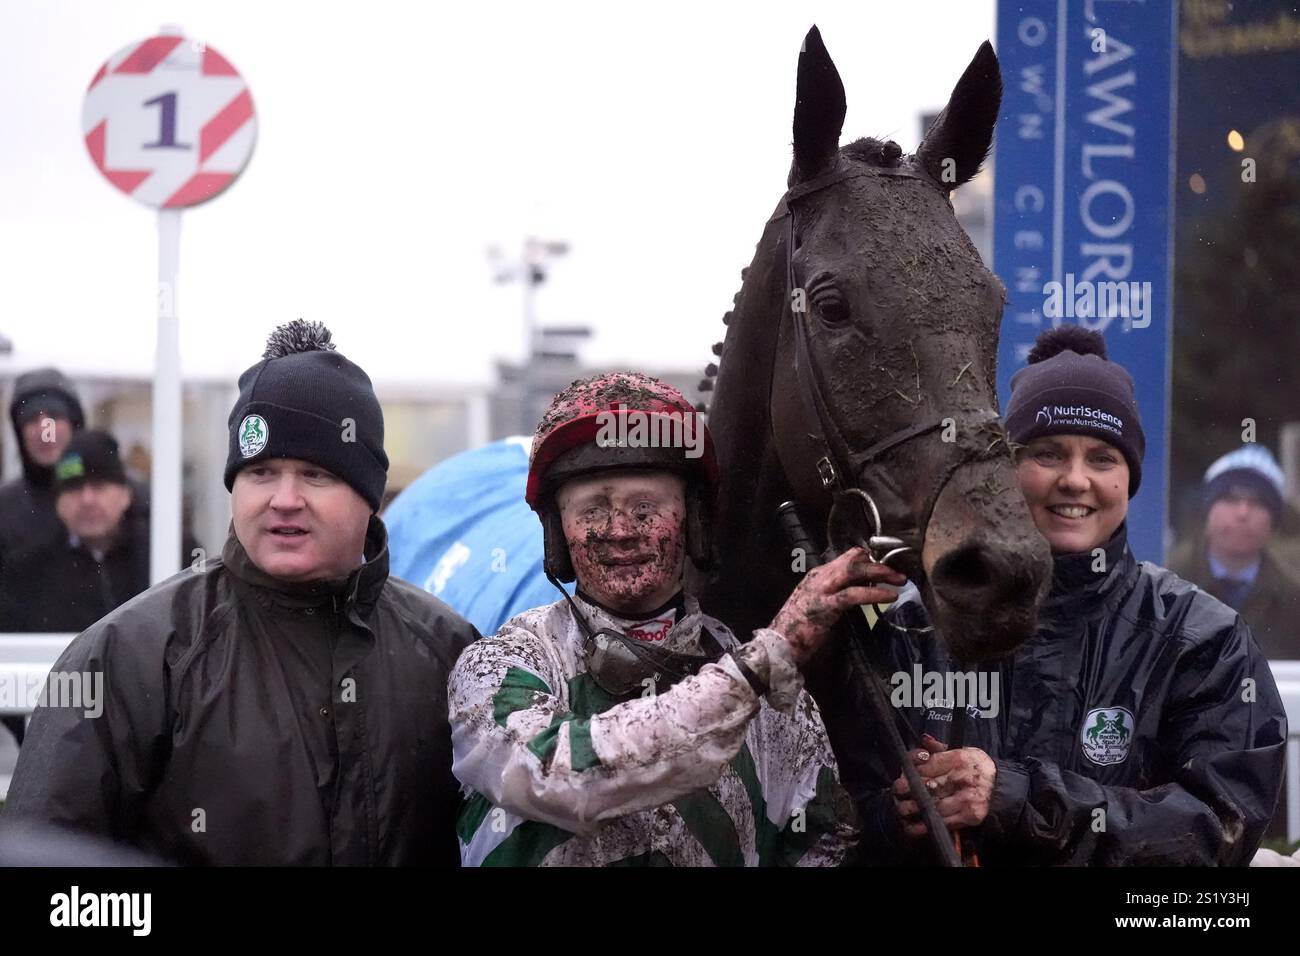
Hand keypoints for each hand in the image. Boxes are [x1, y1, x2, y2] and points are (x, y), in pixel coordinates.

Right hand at [769, 548, 905, 665]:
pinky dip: (874, 593)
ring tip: (899, 581)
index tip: (884, 570)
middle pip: (853, 560)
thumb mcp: (816, 606)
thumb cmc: (796, 631)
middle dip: (878, 565)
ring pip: (855, 571)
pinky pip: (854, 594)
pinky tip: (889, 597)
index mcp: (817, 576)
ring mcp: (820, 590)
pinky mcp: (825, 606)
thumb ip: (833, 597)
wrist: (777, 645)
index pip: (846, 558)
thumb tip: (857, 594)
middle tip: (898, 574)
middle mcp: (819, 577)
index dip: (868, 561)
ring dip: (880, 574)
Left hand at [892, 735, 995, 835]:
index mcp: (959, 759)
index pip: (928, 764)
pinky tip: (916, 824)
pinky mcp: (970, 816)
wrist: (1003, 789)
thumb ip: (941, 748)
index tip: (903, 775)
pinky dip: (928, 824)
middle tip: (898, 792)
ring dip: (915, 809)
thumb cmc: (980, 768)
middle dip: (909, 790)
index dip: (912, 771)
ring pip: (933, 805)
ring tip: (902, 809)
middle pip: (927, 785)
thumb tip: (924, 739)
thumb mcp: (964, 751)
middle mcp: (962, 778)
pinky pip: (944, 821)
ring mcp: (966, 799)